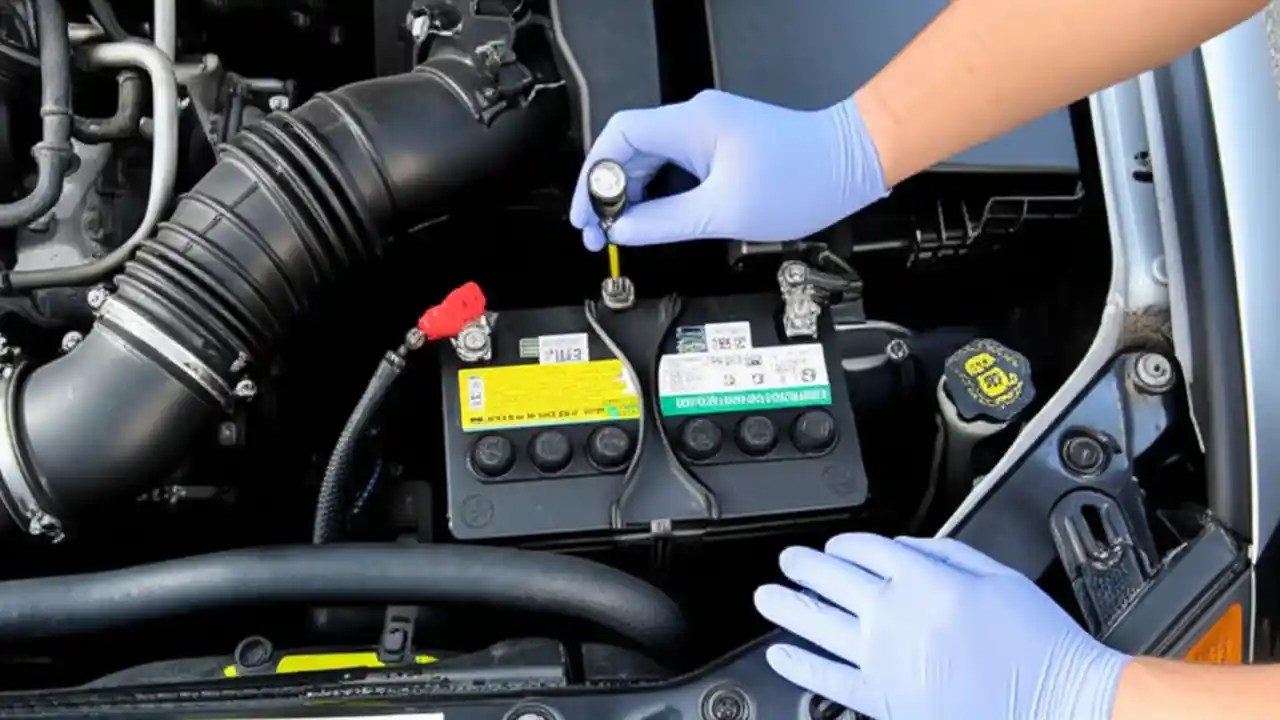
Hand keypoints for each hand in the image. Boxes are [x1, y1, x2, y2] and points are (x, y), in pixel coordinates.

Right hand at [568, 90, 888, 250]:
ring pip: (651, 160)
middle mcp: (696, 119)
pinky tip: (652, 220)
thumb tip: (624, 230)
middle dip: (608, 193)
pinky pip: (674, 167)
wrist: (852, 164)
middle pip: (629, 150)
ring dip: (632, 196)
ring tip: (621, 232)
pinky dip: (658, 193)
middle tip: (598, 233)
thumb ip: (664, 223)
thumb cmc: (804, 178)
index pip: (618, 136)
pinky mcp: (720, 146)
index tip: (587, 213)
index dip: (594, 176)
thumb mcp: (724, 212)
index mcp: (692, 124)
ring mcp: (708, 132)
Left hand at [754, 534, 1130, 719]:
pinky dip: (800, 664)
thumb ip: (943, 553)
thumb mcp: (997, 574)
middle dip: (804, 565)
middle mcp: (896, 613)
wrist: (1057, 700)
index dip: (844, 544)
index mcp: (923, 578)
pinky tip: (780, 654)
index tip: (836, 546)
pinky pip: (829, 678)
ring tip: (767, 596)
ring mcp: (886, 658)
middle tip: (787, 560)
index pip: (865, 549)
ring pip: (819, 623)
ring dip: (788, 605)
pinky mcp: (886, 699)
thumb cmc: (1036, 641)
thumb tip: (903, 546)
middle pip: (833, 578)